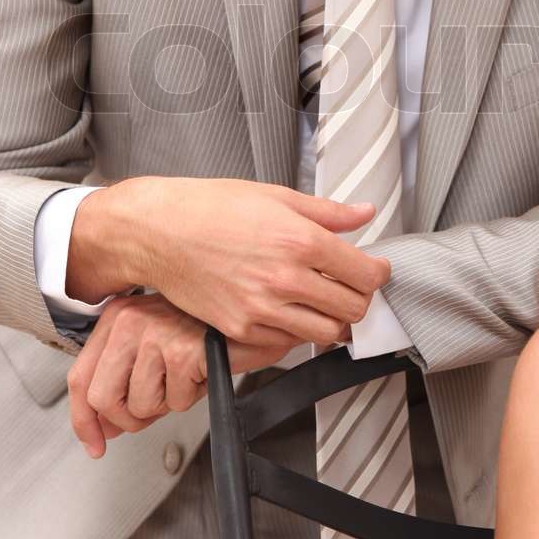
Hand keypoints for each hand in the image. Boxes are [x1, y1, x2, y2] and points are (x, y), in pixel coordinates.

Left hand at [67, 290, 298, 458]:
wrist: (252, 318)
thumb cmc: (209, 330)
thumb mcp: (156, 351)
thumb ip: (125, 384)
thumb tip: (104, 425)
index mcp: (118, 317)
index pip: (81, 377)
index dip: (85, 419)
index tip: (96, 442)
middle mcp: (130, 320)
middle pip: (102, 398)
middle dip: (128, 419)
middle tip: (154, 410)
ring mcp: (154, 333)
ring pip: (140, 406)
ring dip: (167, 404)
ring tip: (185, 378)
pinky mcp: (180, 350)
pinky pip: (175, 402)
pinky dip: (191, 396)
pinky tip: (201, 371)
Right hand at [73, 178, 389, 350]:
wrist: (159, 232)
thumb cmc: (210, 208)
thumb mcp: (276, 196)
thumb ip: (327, 212)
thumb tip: (364, 212)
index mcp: (301, 241)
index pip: (366, 274)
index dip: (379, 273)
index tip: (375, 270)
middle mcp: (286, 279)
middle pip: (352, 309)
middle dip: (359, 298)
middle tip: (351, 287)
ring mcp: (263, 309)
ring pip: (326, 333)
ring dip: (333, 320)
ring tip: (324, 301)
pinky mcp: (240, 329)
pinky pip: (288, 342)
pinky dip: (298, 330)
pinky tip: (290, 309)